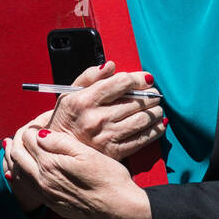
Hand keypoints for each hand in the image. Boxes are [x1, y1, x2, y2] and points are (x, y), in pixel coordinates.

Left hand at [11, 123, 154, 218]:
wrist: (120, 210)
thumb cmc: (110, 180)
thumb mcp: (88, 154)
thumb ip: (61, 142)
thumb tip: (40, 133)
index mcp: (50, 165)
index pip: (28, 138)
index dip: (33, 125)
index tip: (42, 119)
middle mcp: (43, 181)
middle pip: (17, 155)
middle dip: (18, 139)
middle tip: (25, 129)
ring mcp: (46, 194)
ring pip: (18, 173)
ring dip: (14, 157)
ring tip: (13, 145)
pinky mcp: (53, 204)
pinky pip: (26, 187)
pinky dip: (20, 174)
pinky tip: (22, 170)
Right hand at [46, 60, 166, 160]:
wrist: (59, 148)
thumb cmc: (69, 115)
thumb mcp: (71, 92)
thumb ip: (91, 76)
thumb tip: (111, 65)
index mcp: (85, 100)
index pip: (121, 82)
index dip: (138, 78)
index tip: (145, 79)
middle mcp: (96, 119)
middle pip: (136, 101)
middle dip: (150, 95)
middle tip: (154, 94)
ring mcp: (106, 137)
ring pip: (143, 119)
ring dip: (156, 111)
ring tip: (156, 107)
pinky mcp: (115, 152)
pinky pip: (143, 139)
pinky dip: (156, 129)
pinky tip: (158, 123)